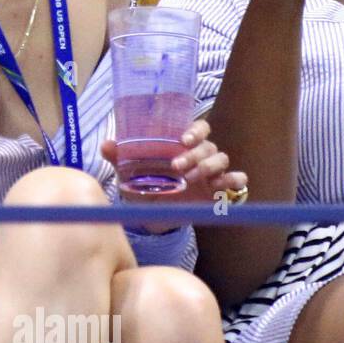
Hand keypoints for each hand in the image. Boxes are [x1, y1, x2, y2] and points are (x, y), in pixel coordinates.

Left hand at [102, 118, 247, 225]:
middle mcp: (201, 156)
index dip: (196, 130)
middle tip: (176, 166)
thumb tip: (106, 145)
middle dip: (194, 154)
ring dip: (208, 167)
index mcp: (184, 146)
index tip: (183, 139)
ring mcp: (212, 173)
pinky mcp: (219, 191)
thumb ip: (119, 157)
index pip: (200, 128)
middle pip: (208, 146)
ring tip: (189, 178)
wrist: (153, 214)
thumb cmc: (145, 185)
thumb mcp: (130, 172)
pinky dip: (235, 181)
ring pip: (222, 160)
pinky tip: (223, 186)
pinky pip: (237, 182)